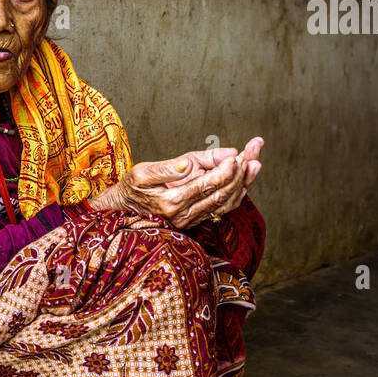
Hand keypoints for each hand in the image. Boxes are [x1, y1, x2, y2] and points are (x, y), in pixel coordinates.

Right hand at [88, 137, 263, 228]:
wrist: (122, 211)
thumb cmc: (131, 189)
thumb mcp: (141, 173)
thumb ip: (167, 168)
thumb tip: (188, 164)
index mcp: (171, 202)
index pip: (207, 186)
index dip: (225, 171)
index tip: (236, 156)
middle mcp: (184, 215)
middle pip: (221, 195)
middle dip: (239, 175)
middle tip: (252, 155)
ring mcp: (190, 220)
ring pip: (225, 204)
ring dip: (242, 184)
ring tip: (254, 164)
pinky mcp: (194, 221)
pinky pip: (220, 210)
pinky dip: (235, 195)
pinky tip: (244, 181)